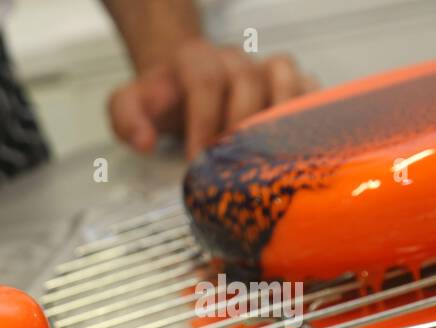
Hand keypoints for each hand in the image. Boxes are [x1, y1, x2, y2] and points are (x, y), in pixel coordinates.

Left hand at [108, 38, 317, 158]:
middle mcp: (232, 59)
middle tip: (232, 161)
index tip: (197, 158)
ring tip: (270, 151)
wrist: (180, 83)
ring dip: (279, 112)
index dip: (203, 120)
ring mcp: (261, 67)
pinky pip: (308, 84)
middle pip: (247, 80)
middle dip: (239, 123)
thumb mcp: (127, 105)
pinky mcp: (284, 82)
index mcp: (194, 60)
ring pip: (283, 74)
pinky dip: (309, 108)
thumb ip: (126, 119)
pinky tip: (301, 140)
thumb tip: (144, 142)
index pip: (205, 82)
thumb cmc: (160, 99)